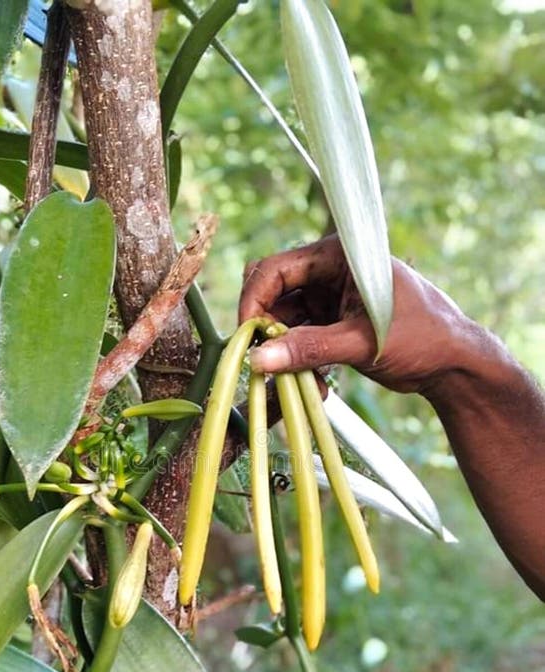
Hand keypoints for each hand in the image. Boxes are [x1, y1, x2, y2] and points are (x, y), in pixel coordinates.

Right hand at [239, 235, 481, 395]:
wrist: (452, 364)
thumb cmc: (422, 338)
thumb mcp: (361, 344)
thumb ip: (309, 349)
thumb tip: (259, 359)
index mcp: (339, 256)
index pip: (276, 268)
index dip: (254, 300)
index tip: (246, 336)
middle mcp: (329, 272)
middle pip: (273, 294)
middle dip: (266, 330)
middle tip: (265, 362)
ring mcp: (329, 297)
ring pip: (283, 322)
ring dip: (284, 353)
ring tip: (298, 383)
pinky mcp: (331, 322)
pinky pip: (299, 340)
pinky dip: (300, 362)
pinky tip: (315, 386)